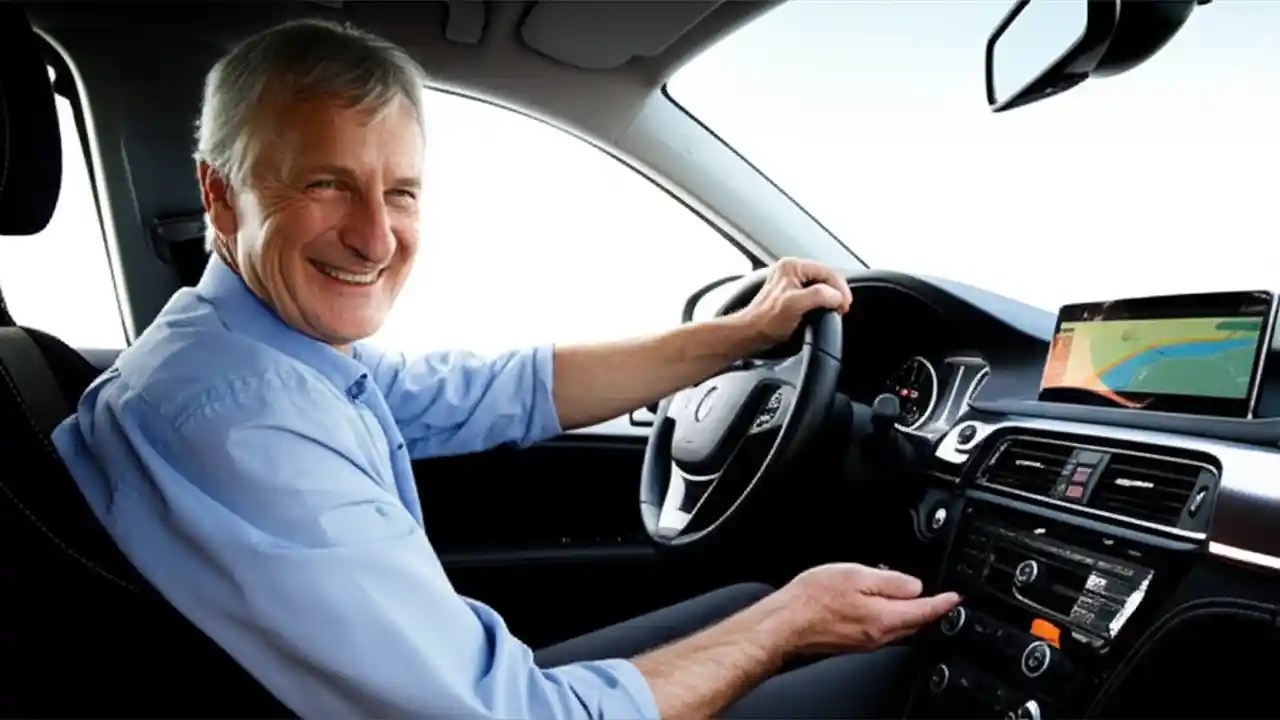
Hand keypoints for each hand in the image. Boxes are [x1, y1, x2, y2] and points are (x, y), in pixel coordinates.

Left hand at [738, 257, 852, 349]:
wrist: (750, 334)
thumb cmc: (765, 320)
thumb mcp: (795, 304)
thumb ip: (819, 296)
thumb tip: (837, 297)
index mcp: (792, 266)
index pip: (828, 271)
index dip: (840, 288)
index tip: (845, 304)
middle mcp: (791, 270)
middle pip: (826, 278)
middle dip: (837, 292)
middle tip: (842, 308)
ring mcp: (790, 282)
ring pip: (821, 286)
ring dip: (831, 298)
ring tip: (835, 310)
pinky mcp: (791, 295)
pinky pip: (814, 294)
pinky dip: (822, 303)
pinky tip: (824, 311)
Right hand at [776, 563, 960, 654]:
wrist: (786, 622)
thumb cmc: (813, 598)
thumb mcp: (856, 575)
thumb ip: (890, 580)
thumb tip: (915, 585)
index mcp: (884, 617)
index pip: (925, 611)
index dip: (943, 602)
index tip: (955, 597)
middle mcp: (879, 636)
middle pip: (914, 622)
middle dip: (928, 609)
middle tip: (939, 597)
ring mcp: (865, 642)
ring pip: (898, 627)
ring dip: (908, 614)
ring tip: (910, 598)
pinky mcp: (853, 643)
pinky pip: (882, 630)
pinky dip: (889, 618)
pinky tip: (880, 606)